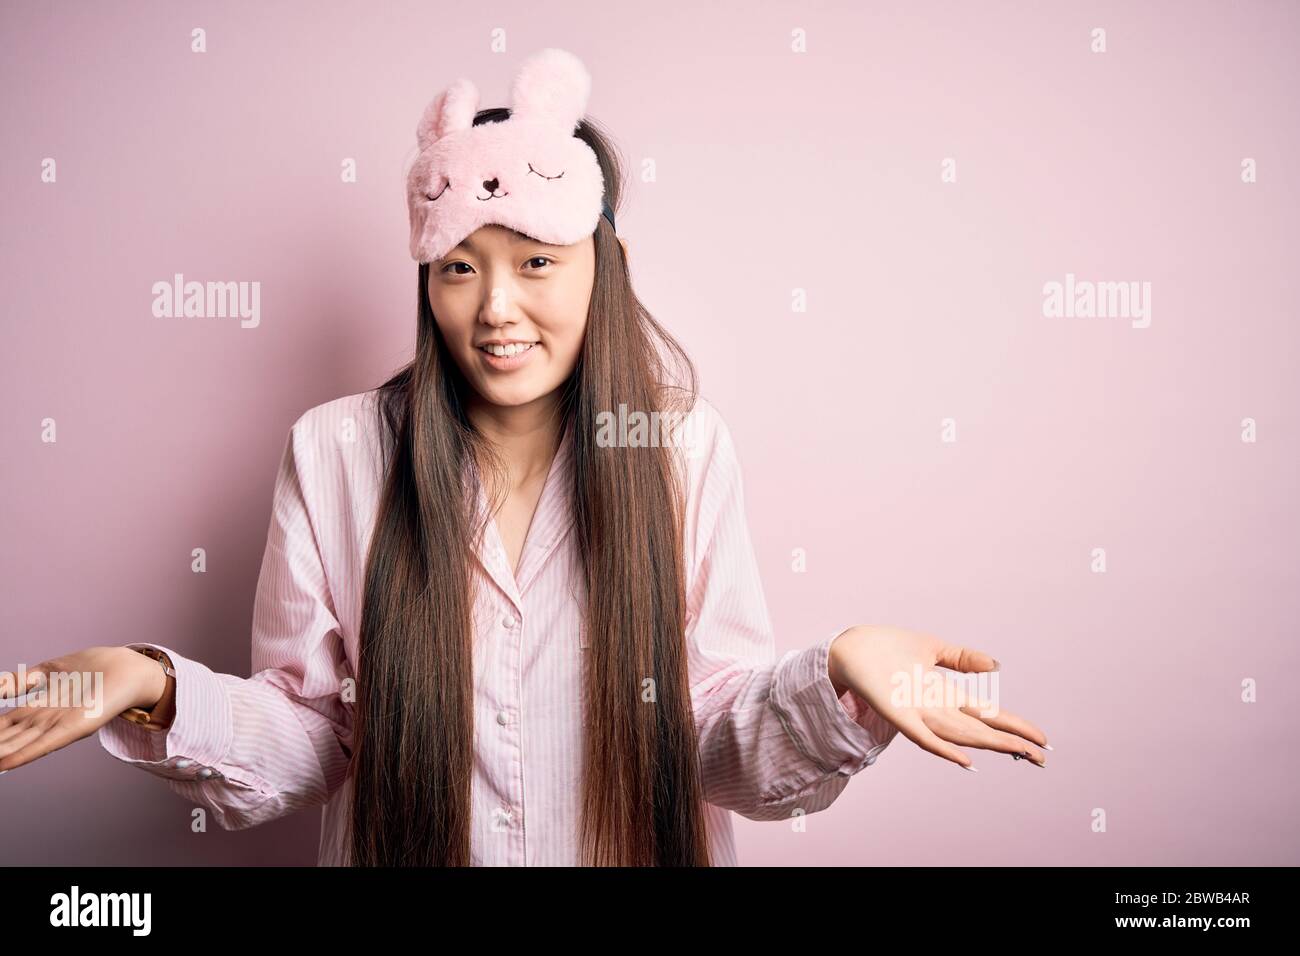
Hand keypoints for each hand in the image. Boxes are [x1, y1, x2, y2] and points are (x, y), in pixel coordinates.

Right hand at [0, 646, 166, 772]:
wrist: (128, 668)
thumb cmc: (91, 669)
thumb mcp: (47, 671)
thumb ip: (19, 681)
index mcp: (36, 707)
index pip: (2, 725)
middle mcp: (44, 720)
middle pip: (7, 738)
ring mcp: (59, 724)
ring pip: (19, 743)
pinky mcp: (77, 727)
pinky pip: (46, 743)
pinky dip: (25, 754)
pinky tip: (5, 764)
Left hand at [828, 625, 1048, 770]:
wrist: (851, 646)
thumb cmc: (887, 647)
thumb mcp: (932, 648)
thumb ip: (963, 658)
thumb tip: (996, 665)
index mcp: (946, 693)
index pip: (988, 715)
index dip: (1016, 727)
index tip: (1044, 741)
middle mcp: (936, 707)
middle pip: (981, 730)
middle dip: (1012, 744)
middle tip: (1045, 759)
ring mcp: (917, 712)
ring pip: (961, 735)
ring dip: (990, 746)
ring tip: (1020, 755)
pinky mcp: (896, 712)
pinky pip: (922, 736)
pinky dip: (943, 748)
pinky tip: (965, 759)